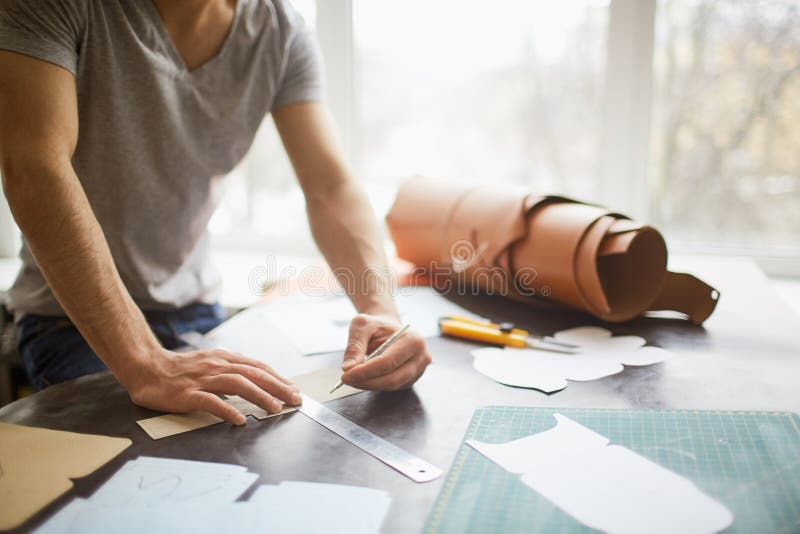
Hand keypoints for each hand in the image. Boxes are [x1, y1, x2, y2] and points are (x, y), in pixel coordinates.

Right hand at [122, 347, 301, 424]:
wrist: (146, 368)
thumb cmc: (180, 369)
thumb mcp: (209, 362)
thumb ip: (229, 368)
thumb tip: (254, 379)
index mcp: (223, 358)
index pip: (257, 366)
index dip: (277, 377)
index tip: (293, 388)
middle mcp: (216, 365)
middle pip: (253, 374)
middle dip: (277, 386)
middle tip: (294, 399)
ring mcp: (202, 379)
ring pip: (237, 384)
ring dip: (259, 396)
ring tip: (275, 408)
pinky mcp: (188, 393)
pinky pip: (211, 401)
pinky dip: (227, 410)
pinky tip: (240, 419)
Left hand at [339, 314, 431, 389]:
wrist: (387, 329)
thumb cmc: (376, 325)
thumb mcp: (362, 326)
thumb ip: (355, 345)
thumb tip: (348, 367)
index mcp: (413, 340)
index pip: (388, 361)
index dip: (365, 371)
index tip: (345, 375)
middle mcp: (421, 357)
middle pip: (392, 378)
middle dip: (366, 382)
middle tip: (346, 380)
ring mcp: (418, 370)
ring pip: (391, 386)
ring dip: (369, 385)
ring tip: (352, 378)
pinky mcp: (410, 379)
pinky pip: (392, 388)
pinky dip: (375, 385)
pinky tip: (363, 378)